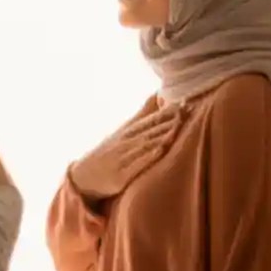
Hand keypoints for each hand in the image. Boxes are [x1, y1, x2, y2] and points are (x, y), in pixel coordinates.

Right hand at [68, 103, 184, 201]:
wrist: (84, 176)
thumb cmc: (111, 151)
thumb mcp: (125, 129)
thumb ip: (144, 114)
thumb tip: (159, 93)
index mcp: (128, 131)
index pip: (150, 119)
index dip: (167, 111)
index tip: (185, 102)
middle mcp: (125, 142)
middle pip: (149, 129)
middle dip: (167, 120)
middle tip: (186, 111)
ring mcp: (122, 159)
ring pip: (144, 145)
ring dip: (161, 135)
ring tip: (177, 127)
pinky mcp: (120, 177)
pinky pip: (136, 165)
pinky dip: (148, 156)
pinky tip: (160, 149)